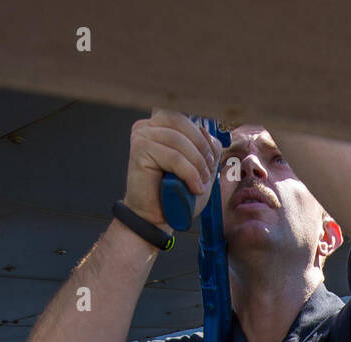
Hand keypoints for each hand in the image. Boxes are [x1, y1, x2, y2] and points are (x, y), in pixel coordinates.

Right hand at [123, 109, 221, 230]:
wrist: (157, 216)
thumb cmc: (176, 192)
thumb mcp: (200, 164)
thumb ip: (206, 145)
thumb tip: (206, 132)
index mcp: (161, 124)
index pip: (186, 116)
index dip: (202, 136)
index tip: (210, 159)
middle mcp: (148, 126)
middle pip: (182, 123)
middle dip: (201, 148)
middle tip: (207, 172)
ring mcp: (142, 137)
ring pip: (179, 141)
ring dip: (196, 163)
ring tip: (201, 182)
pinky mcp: (139, 151)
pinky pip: (173, 157)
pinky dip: (189, 173)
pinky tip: (193, 186)